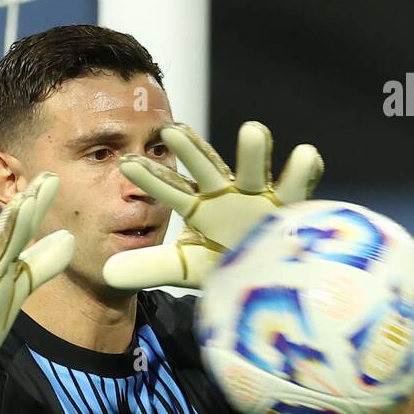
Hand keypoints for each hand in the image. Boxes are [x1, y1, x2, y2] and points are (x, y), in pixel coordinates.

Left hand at [102, 121, 322, 291]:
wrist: (266, 283)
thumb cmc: (227, 268)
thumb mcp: (186, 268)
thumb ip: (150, 267)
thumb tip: (108, 274)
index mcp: (201, 206)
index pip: (171, 189)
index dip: (151, 179)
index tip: (126, 164)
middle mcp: (229, 194)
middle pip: (208, 170)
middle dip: (192, 152)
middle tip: (172, 130)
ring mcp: (261, 196)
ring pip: (255, 170)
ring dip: (253, 152)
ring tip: (252, 130)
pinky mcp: (291, 207)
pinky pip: (299, 185)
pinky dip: (304, 170)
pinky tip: (305, 155)